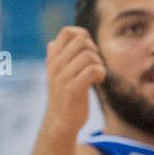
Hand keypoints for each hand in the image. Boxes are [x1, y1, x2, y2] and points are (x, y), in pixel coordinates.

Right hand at [42, 26, 106, 140]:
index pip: (67, 32)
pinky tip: (97, 81)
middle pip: (82, 41)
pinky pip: (93, 70)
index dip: (83, 36)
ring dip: (99, 64)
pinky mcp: (73, 90)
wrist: (60, 122)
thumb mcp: (55, 74)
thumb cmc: (63, 96)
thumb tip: (54, 41)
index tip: (87, 51)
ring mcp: (63, 77)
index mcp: (52, 58)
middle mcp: (55, 65)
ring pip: (89, 55)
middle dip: (94, 50)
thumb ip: (56, 57)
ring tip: (96, 75)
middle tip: (94, 65)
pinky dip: (101, 73)